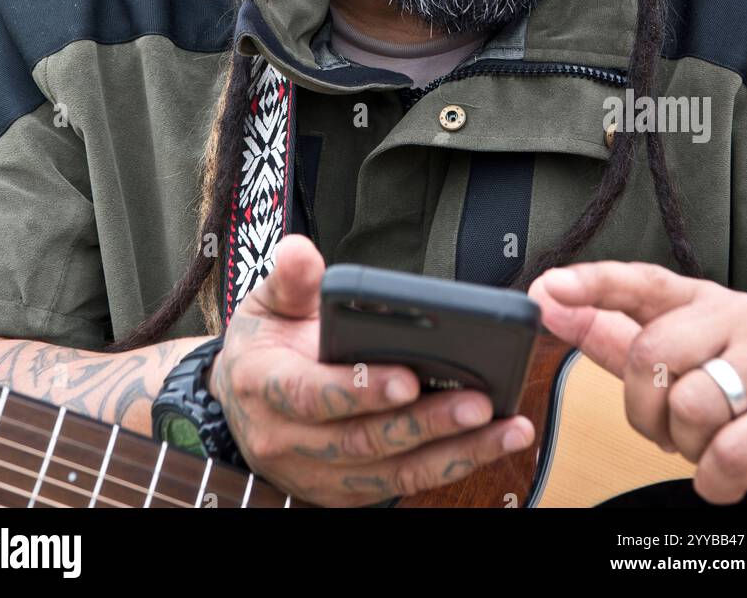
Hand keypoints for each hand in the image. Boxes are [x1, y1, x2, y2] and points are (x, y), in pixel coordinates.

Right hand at [209, 235, 534, 507]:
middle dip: (424, 423)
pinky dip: (450, 465)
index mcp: (264, 386)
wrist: (242, 404)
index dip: (359, 389)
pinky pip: (402, 485)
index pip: (310, 395)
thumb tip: (302, 252)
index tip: (408, 377)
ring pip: (391, 472)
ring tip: (504, 425)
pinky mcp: (346, 493)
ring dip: (452, 451)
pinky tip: (491, 441)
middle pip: (361, 441)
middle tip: (478, 400)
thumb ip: (289, 280)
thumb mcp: (266, 303)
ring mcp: (318, 474)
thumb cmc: (266, 345)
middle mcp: (287, 441)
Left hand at [528, 260, 746, 504]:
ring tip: (710, 439)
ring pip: (689, 407)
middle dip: (646, 409)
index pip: (640, 282)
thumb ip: (610, 331)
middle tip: (670, 424)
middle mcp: (736, 317)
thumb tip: (546, 300)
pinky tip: (730, 465)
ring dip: (687, 445)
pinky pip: (727, 455)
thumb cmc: (738, 386)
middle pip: (651, 354)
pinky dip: (716, 478)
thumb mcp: (677, 352)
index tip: (549, 287)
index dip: (592, 284)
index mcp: (699, 300)